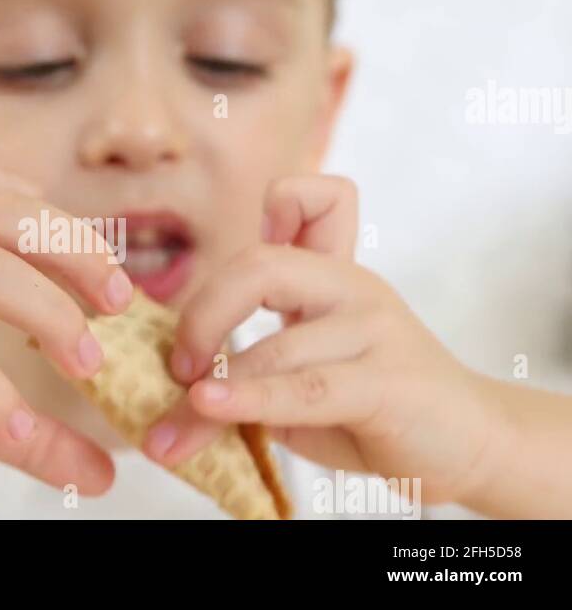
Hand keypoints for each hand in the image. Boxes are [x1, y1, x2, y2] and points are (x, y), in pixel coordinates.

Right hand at [0, 157, 133, 494]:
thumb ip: (40, 438)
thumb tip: (105, 475)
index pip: (22, 214)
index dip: (80, 238)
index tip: (120, 294)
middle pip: (7, 217)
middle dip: (76, 250)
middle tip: (118, 308)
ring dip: (48, 311)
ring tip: (86, 367)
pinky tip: (18, 424)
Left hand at [142, 175, 507, 505]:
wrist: (469, 444)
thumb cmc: (374, 408)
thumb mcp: (306, 376)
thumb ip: (256, 364)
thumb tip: (183, 386)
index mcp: (334, 274)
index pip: (316, 197)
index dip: (279, 204)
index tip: (230, 277)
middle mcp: (355, 287)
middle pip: (262, 265)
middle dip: (202, 314)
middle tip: (178, 364)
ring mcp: (375, 328)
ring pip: (271, 347)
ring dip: (208, 394)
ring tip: (171, 432)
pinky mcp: (388, 380)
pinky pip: (303, 385)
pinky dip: (249, 398)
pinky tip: (210, 405)